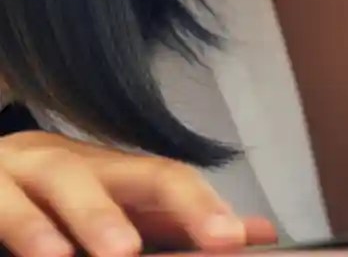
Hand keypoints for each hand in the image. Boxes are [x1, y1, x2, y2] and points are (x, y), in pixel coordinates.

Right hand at [0, 131, 275, 256]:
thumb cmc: (56, 200)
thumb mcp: (122, 207)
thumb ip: (182, 223)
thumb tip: (260, 233)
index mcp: (110, 170)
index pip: (163, 179)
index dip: (198, 206)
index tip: (230, 239)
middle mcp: (66, 163)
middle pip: (103, 175)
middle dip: (123, 211)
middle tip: (133, 252)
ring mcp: (16, 174)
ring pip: (51, 184)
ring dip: (68, 221)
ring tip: (91, 253)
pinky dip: (17, 224)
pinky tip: (40, 253)